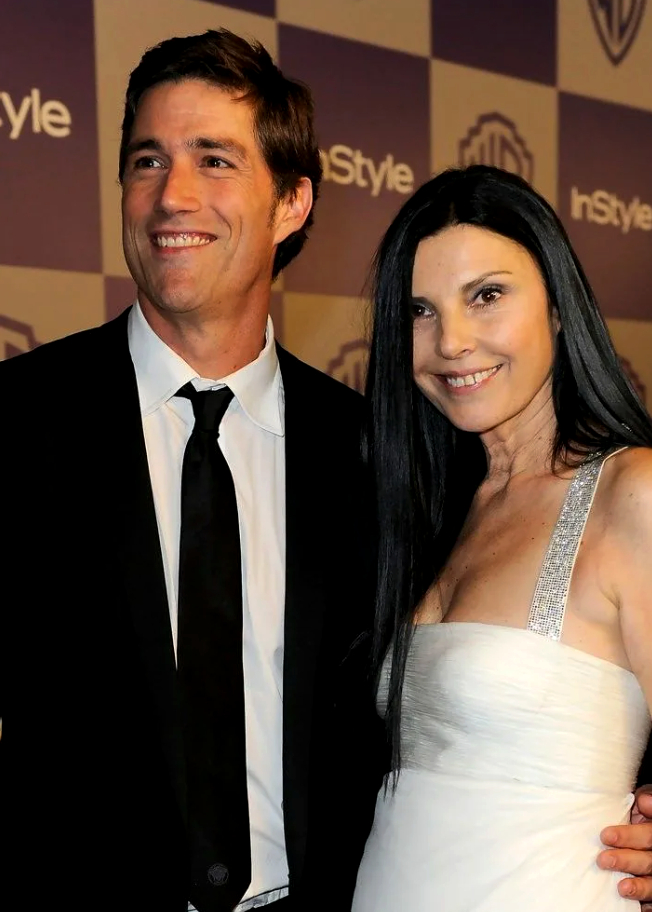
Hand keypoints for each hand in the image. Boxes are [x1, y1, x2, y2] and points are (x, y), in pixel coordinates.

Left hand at [598, 786, 651, 907]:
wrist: (646, 835)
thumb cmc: (642, 815)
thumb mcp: (644, 807)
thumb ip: (646, 802)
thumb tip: (643, 800)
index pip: (648, 835)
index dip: (629, 836)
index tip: (605, 835)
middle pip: (648, 861)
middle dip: (626, 861)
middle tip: (602, 860)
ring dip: (639, 887)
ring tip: (621, 888)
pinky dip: (647, 904)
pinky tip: (638, 907)